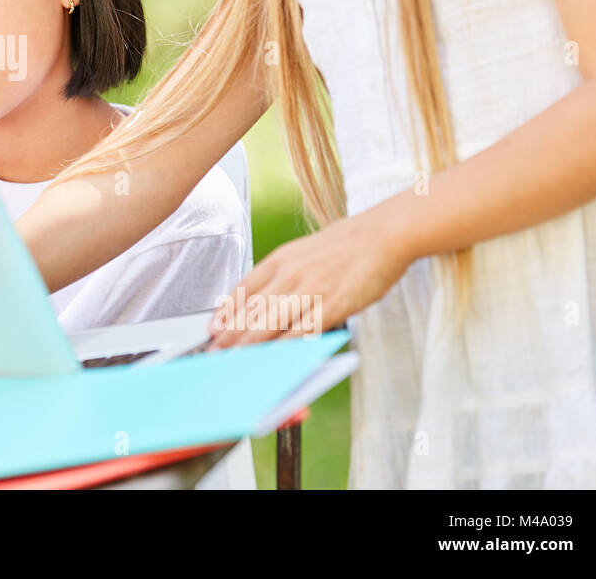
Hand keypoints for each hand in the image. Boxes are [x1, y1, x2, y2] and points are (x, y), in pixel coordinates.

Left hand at [206, 209, 411, 348]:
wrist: (382, 235)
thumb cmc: (347, 245)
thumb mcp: (304, 251)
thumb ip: (284, 272)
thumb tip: (266, 295)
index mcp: (281, 259)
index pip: (244, 289)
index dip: (226, 311)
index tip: (213, 327)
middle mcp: (289, 275)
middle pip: (251, 310)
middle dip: (230, 334)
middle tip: (214, 352)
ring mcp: (309, 291)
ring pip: (270, 323)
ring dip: (249, 345)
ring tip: (233, 360)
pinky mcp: (331, 306)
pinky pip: (302, 332)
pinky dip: (284, 348)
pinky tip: (272, 360)